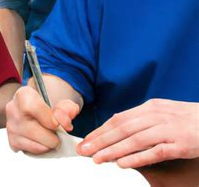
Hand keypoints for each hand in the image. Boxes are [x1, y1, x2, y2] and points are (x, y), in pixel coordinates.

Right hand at [6, 85, 79, 153]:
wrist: (41, 109)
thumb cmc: (50, 104)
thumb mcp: (62, 100)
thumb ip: (67, 108)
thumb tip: (64, 122)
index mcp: (23, 94)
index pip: (33, 108)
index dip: (49, 119)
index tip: (57, 124)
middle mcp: (13, 109)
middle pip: (34, 131)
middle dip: (52, 137)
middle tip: (59, 134)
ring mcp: (11, 126)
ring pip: (34, 144)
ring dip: (48, 145)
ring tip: (51, 137)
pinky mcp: (13, 141)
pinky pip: (31, 151)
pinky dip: (42, 149)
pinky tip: (43, 140)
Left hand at [77, 99, 198, 167]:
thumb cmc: (188, 119)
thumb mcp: (163, 113)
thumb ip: (142, 119)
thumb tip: (118, 125)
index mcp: (149, 108)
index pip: (118, 119)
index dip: (101, 130)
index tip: (87, 140)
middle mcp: (155, 116)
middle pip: (122, 128)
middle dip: (100, 140)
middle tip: (84, 150)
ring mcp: (168, 130)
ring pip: (134, 140)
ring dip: (113, 150)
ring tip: (98, 159)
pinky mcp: (180, 144)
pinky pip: (154, 152)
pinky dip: (137, 158)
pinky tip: (123, 164)